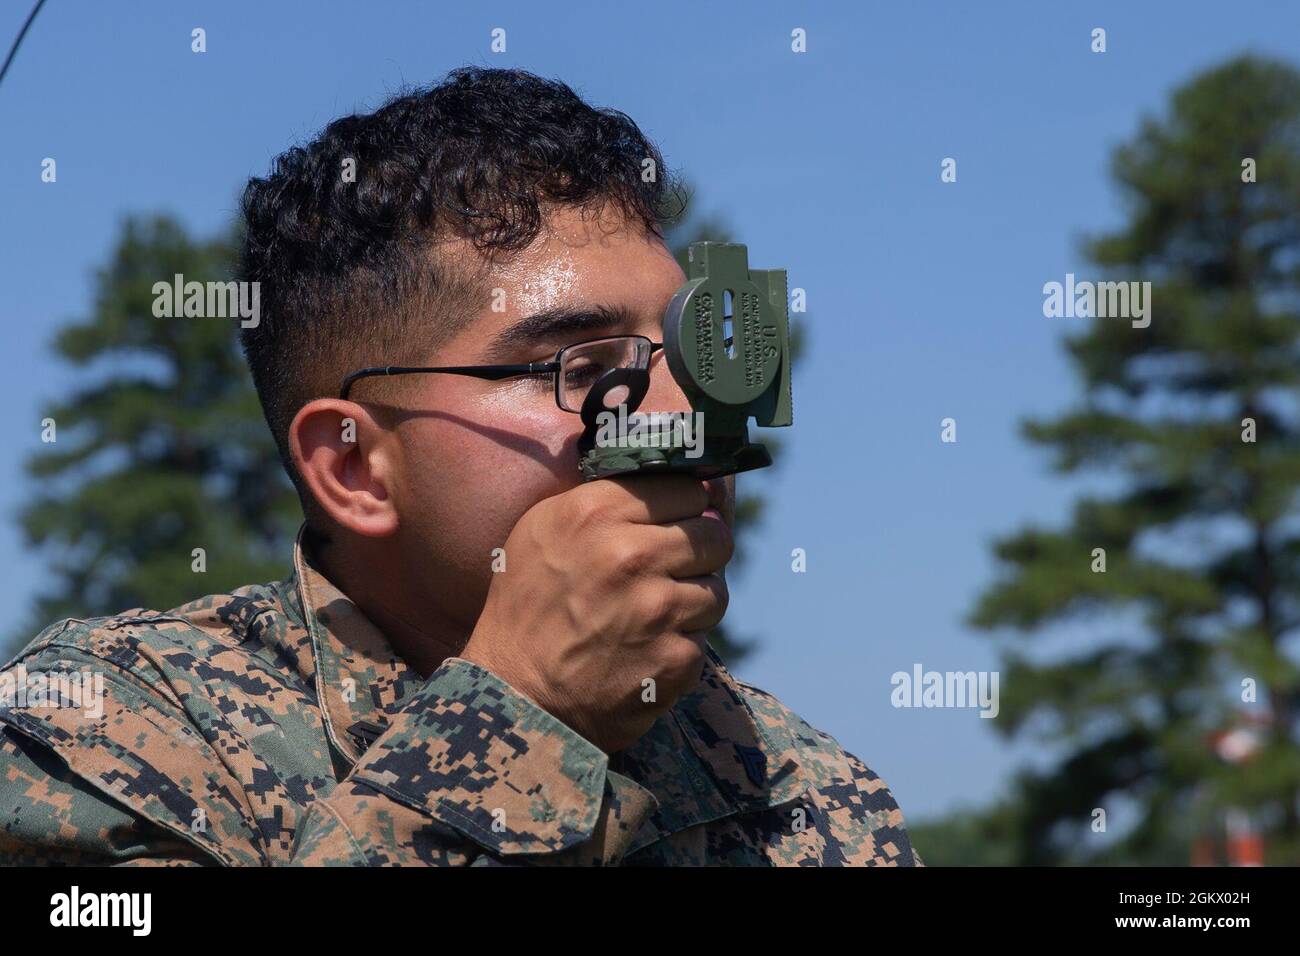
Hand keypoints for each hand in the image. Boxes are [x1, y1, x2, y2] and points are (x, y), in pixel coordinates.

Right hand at [460, 474, 731, 753]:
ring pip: (717, 591)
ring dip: (692, 605)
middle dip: (698, 555)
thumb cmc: (527, 607)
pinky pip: (703, 641)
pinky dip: (679, 649)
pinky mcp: (675, 659)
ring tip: (649, 619)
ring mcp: (658, 609)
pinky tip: (643, 654)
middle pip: (715, 536)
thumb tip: (692, 484)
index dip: (686, 507)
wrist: (514, 696)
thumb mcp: (545, 529)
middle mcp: (631, 554)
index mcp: (596, 512)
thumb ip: (608, 497)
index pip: (688, 488)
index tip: (675, 524)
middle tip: (667, 575)